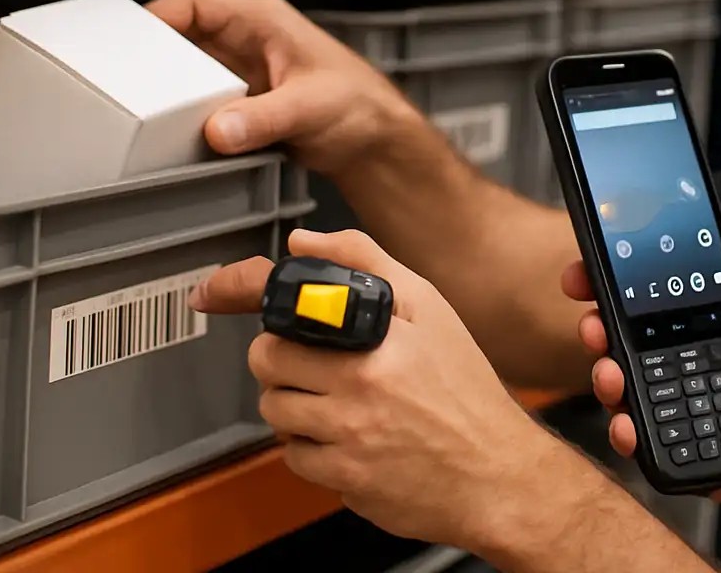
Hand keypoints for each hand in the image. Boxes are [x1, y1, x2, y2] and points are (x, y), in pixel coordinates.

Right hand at [148, 0, 419, 175]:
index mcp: (261, 19)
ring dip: (166, 89)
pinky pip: (199, 101)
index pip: (194, 2)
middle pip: (181, 36)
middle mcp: (247, 39)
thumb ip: (263, 119)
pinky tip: (169, 133)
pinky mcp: (241, 102)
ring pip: (186, 71)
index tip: (124, 40)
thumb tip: (218, 130)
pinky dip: (182, 114)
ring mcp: (242, 71)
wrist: (376, 142)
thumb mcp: (309, 108)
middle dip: (152, 57)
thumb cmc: (360, 106)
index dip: (155, 17)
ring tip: (137, 110)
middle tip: (121, 82)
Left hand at [192, 228, 561, 549]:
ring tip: (334, 401)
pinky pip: (293, 456)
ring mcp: (351, 435)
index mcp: (380, 336)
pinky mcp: (345, 478)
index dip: (255, 298)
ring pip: (274, 409)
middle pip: (269, 361)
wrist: (496, 475)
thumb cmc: (466, 392)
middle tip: (314, 362)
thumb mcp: (431, 309)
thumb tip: (303, 243)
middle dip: (281, 359)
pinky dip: (310, 448)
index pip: (292, 309)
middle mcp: (362, 384)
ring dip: (292, 404)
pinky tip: (346, 438)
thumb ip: (366, 264)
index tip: (224, 295)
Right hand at [563, 217, 720, 507]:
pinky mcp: (660, 443)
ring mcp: (657, 402)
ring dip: (603, 375)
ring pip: (613, 383)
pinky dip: (622, 429)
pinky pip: (630, 435)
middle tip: (593, 323)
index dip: (605, 281)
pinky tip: (629, 423)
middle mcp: (662, 361)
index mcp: (683, 328)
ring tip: (612, 373)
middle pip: (612, 337)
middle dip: (593, 325)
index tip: (588, 268)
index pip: (636, 298)